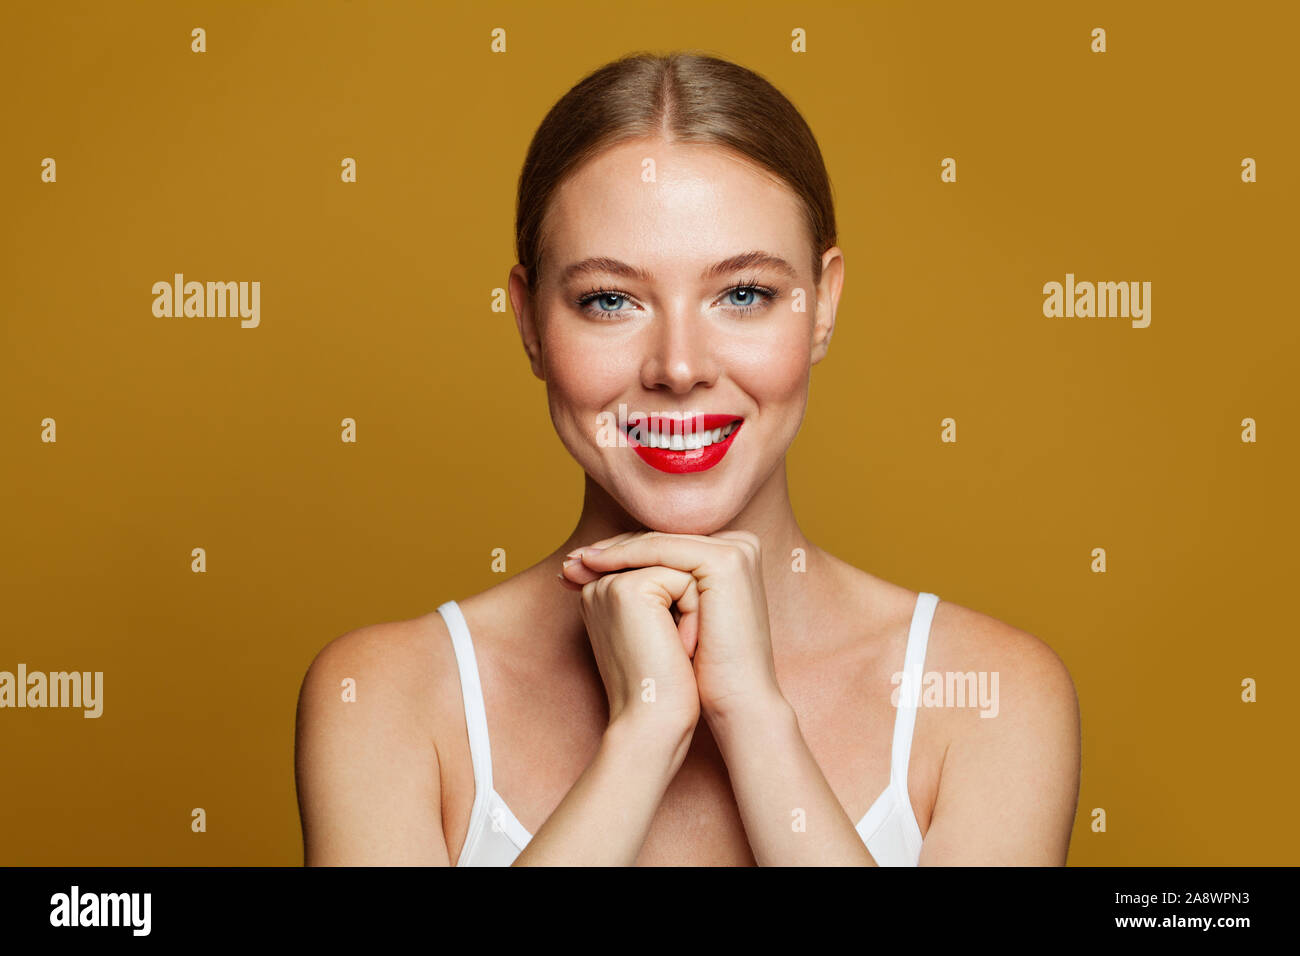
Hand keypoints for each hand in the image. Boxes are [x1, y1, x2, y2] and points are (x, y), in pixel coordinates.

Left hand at [561, 531, 783, 722]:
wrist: (735, 703)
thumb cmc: (702, 667)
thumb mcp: (671, 616)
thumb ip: (650, 583)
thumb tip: (593, 565)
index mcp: (732, 554)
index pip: (666, 546)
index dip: (620, 554)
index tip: (577, 565)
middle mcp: (740, 544)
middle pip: (661, 540)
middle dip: (611, 551)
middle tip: (569, 561)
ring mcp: (737, 549)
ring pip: (659, 542)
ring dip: (612, 551)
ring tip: (576, 564)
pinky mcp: (727, 560)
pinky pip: (664, 550)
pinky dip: (626, 556)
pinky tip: (596, 565)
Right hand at [568, 543, 701, 746]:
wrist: (654, 722)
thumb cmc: (664, 687)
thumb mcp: (662, 632)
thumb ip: (664, 597)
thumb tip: (691, 574)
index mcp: (603, 595)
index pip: (659, 568)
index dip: (683, 601)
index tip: (674, 647)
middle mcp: (601, 585)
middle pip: (671, 566)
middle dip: (687, 603)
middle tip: (675, 651)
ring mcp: (611, 584)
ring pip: (680, 569)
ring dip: (693, 609)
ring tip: (678, 650)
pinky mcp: (629, 589)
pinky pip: (684, 579)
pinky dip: (694, 615)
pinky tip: (682, 648)